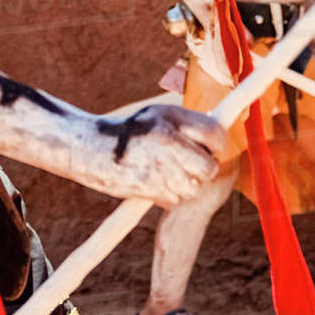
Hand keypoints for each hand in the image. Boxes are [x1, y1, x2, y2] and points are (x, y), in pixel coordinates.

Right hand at [89, 104, 226, 207]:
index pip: (215, 134)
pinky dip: (170, 195)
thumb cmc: (132, 131)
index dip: (217, 144)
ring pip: (194, 187)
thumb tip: (220, 137)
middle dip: (204, 169)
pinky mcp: (149, 189)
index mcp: (170, 118)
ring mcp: (158, 167)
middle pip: (209, 168)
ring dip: (187, 184)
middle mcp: (166, 141)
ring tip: (168, 170)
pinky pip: (176, 200)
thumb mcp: (159, 114)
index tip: (212, 147)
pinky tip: (155, 180)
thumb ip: (188, 123)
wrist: (94, 148)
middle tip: (192, 162)